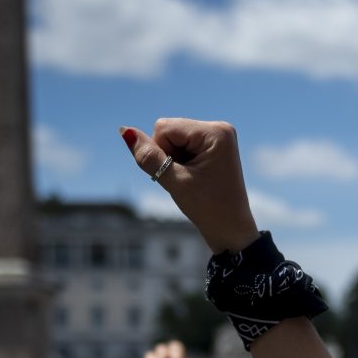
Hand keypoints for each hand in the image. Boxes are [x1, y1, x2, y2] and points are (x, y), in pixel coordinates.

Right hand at [119, 120, 259, 254]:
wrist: (231, 230)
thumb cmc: (208, 208)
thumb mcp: (174, 181)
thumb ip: (148, 156)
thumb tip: (125, 130)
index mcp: (215, 132)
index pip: (164, 128)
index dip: (161, 153)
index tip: (181, 175)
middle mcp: (219, 128)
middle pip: (169, 130)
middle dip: (168, 156)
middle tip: (187, 180)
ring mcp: (218, 136)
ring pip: (173, 139)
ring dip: (174, 160)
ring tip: (192, 181)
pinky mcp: (215, 146)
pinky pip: (183, 145)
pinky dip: (181, 162)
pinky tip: (195, 178)